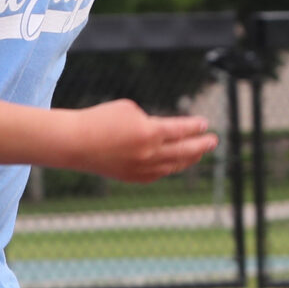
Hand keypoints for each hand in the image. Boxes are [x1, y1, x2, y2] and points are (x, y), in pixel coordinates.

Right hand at [73, 99, 217, 183]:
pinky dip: (171, 168)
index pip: (181, 130)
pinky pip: (159, 174)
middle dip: (201, 145)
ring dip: (189, 159)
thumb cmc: (100, 120)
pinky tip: (177, 163)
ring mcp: (142, 169)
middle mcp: (149, 154)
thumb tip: (163, 132)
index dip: (195, 127)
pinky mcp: (133, 178)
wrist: (75, 143)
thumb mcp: (129, 109)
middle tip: (213, 140)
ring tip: (199, 152)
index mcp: (150, 133)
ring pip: (174, 166)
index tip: (204, 124)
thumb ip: (151, 121)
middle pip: (185, 151)